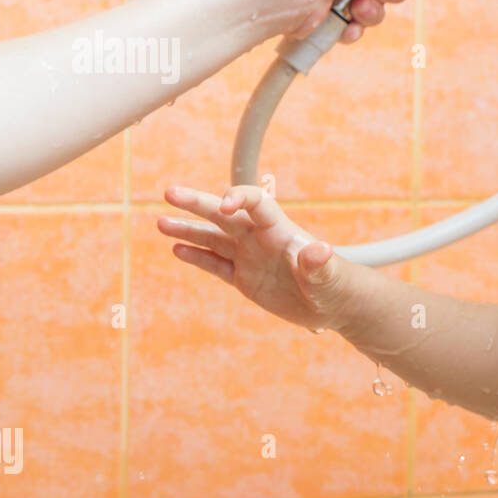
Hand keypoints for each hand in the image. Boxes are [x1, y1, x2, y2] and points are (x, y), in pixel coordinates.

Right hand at [159, 184, 359, 332]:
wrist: (336, 304)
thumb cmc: (337, 285)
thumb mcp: (329, 277)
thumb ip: (320, 264)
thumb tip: (320, 250)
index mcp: (280, 230)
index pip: (256, 203)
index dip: (238, 198)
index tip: (223, 205)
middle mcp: (260, 239)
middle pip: (224, 215)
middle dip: (198, 203)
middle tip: (169, 193)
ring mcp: (250, 257)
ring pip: (214, 239)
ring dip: (188, 230)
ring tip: (161, 222)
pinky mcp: (245, 279)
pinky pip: (216, 265)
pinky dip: (197, 257)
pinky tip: (177, 249)